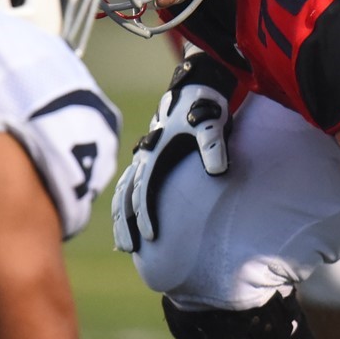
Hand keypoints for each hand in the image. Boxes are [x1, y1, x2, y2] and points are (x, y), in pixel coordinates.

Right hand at [112, 49, 237, 251]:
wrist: (196, 89)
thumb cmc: (204, 108)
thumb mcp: (211, 124)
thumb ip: (213, 146)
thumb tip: (218, 170)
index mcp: (156, 153)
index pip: (144, 189)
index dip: (146, 214)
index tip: (150, 237)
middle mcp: (144, 157)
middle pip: (126, 195)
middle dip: (125, 223)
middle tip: (129, 249)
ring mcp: (144, 158)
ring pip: (123, 193)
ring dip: (121, 219)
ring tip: (124, 245)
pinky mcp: (149, 160)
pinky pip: (129, 187)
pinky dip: (125, 207)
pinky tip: (130, 226)